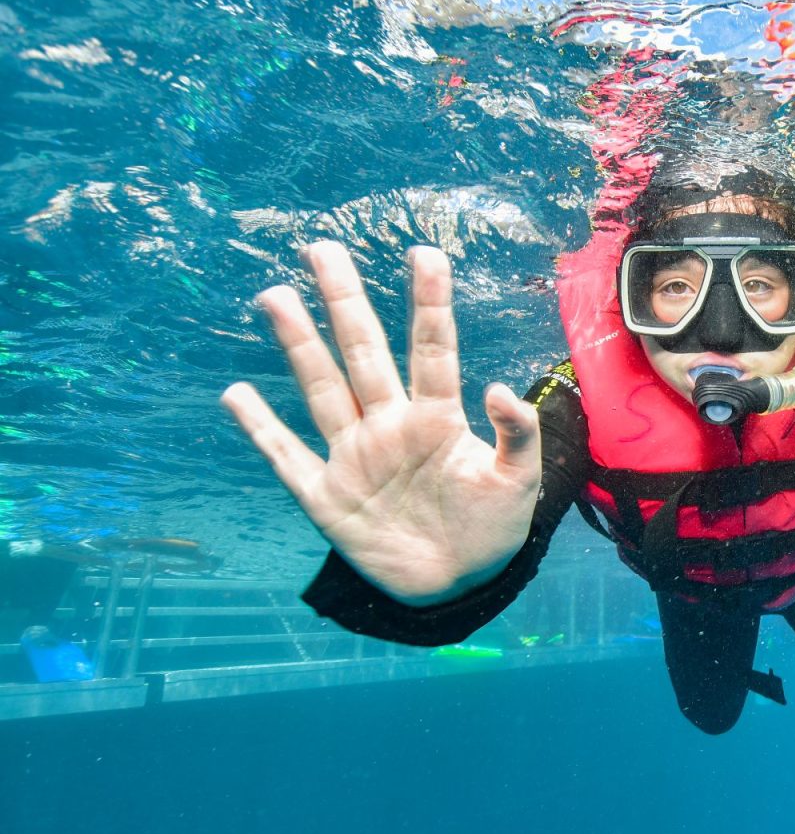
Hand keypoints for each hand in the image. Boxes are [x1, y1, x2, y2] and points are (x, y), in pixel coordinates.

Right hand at [221, 242, 541, 603]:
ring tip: (276, 296)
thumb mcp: (520, 483)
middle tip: (322, 248)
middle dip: (343, 301)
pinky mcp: (328, 498)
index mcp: (437, 419)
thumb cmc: (492, 527)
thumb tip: (499, 388)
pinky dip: (261, 429)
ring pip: (321, 389)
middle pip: (362, 351)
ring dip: (299, 345)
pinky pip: (287, 457)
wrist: (458, 585)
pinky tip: (236, 394)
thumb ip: (516, 435)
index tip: (425, 252)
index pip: (432, 348)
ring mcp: (355, 458)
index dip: (429, 301)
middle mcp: (389, 426)